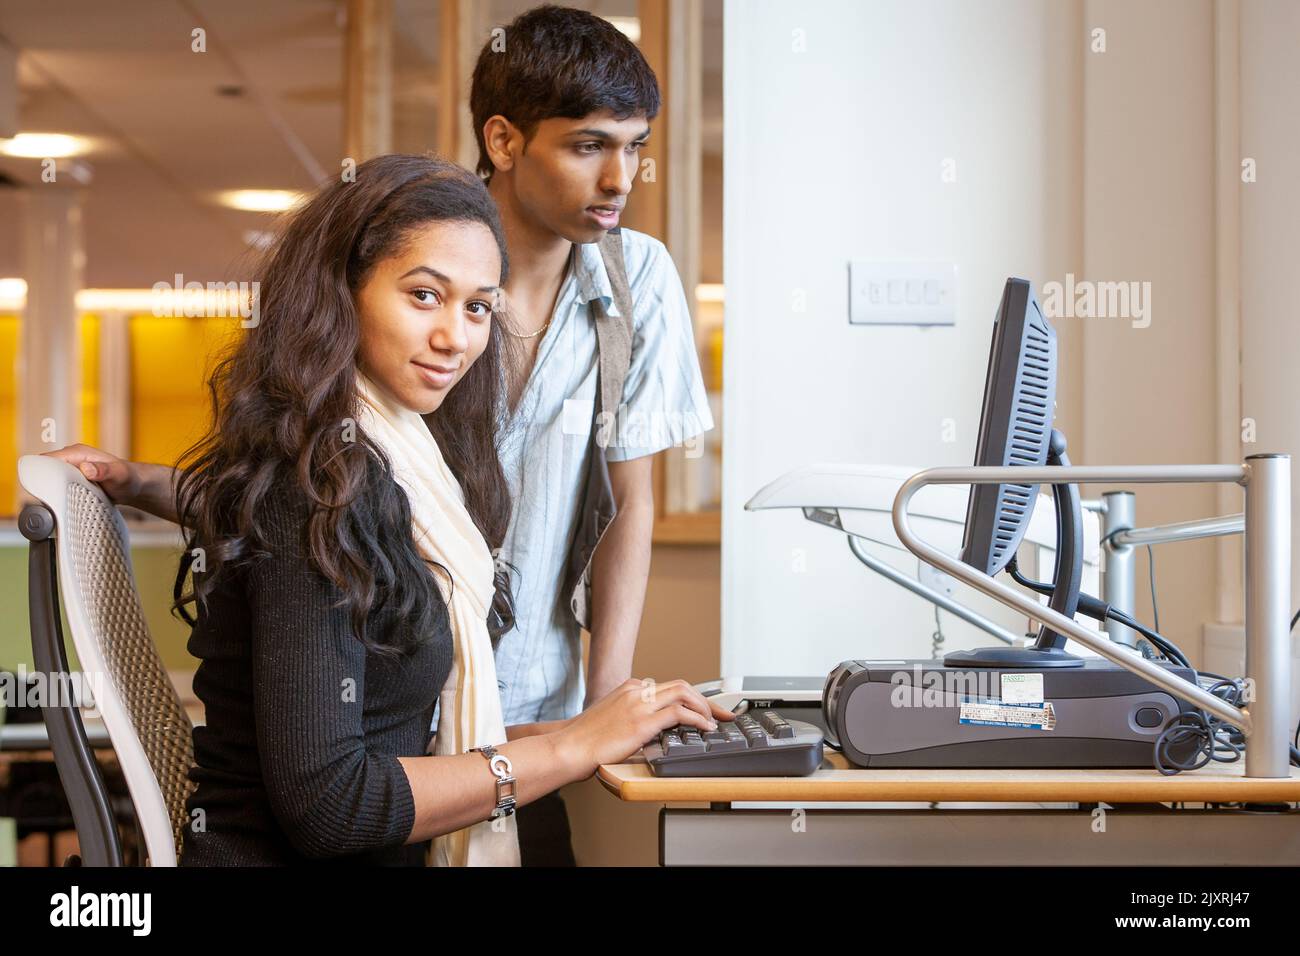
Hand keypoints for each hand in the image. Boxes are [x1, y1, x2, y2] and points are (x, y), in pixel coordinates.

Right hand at [42, 444, 139, 506]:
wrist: (134, 485)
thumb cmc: (128, 478)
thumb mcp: (119, 475)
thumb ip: (104, 471)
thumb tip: (87, 468)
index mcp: (77, 452)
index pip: (47, 459)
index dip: (41, 473)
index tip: (44, 490)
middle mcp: (71, 458)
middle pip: (45, 470)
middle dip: (44, 484)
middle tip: (52, 501)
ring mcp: (70, 468)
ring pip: (50, 478)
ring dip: (52, 490)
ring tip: (58, 503)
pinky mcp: (72, 478)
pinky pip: (58, 485)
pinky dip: (58, 494)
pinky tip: (64, 503)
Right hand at [553, 678, 735, 778]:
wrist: (569, 746)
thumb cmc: (586, 739)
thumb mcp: (613, 719)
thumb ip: (634, 718)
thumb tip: (656, 731)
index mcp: (631, 688)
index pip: (671, 687)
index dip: (693, 698)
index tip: (705, 709)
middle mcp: (638, 691)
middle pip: (683, 686)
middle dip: (707, 700)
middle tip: (723, 714)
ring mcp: (640, 704)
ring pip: (685, 694)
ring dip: (706, 708)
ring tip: (716, 722)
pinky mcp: (642, 721)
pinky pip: (679, 714)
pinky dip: (698, 720)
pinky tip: (705, 729)